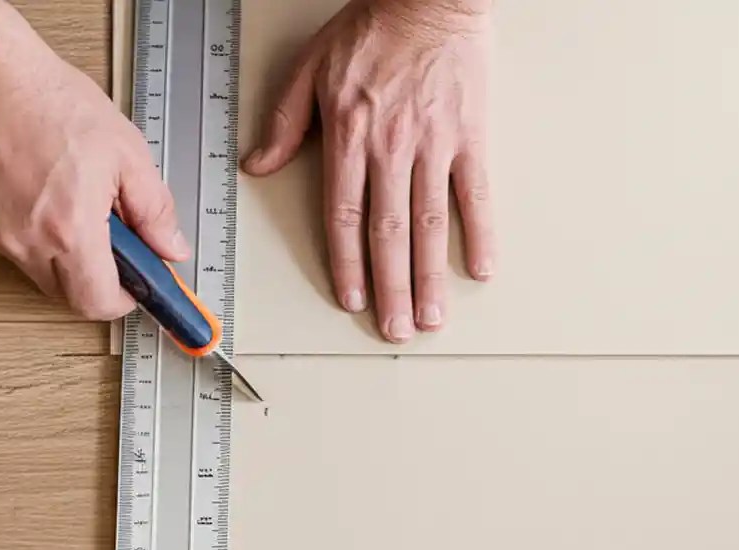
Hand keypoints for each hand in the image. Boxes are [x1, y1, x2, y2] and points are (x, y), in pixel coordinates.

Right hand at [0, 18, 186, 319]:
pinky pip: (8, 245)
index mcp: (70, 230)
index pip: (97, 303)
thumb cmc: (50, 102)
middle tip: (108, 238)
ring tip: (67, 198)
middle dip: (93, 277)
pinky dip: (28, 231)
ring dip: (59, 252)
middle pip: (66, 294)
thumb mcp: (126, 152)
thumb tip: (171, 248)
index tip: (135, 285)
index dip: (123, 300)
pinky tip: (33, 189)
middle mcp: (25, 243)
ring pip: (36, 269)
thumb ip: (155, 210)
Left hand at [243, 0, 494, 342]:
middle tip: (396, 330)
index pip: (345, 216)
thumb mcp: (310, 67)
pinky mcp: (471, 135)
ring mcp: (435, 144)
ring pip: (429, 223)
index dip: (348, 264)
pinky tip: (479, 268)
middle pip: (389, 233)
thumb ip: (284, 122)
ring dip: (429, 276)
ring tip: (432, 316)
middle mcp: (391, 148)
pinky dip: (479, 232)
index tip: (351, 300)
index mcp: (350, 136)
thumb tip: (258, 164)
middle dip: (390, 289)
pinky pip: (476, 193)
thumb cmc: (373, 26)